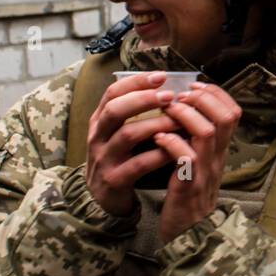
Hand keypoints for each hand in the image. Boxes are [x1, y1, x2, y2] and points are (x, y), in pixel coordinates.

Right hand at [84, 71, 181, 216]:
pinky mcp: (114, 180)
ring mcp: (104, 159)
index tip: (162, 75)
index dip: (136, 82)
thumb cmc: (118, 159)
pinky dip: (158, 154)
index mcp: (99, 121)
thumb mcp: (118, 133)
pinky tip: (175, 149)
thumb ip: (134, 113)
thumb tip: (165, 87)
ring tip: (177, 120)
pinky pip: (138, 164)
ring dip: (155, 125)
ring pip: (127, 135)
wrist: (101, 200)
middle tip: (170, 95)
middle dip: (144, 99)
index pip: (112, 93)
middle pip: (115, 110)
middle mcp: (97, 136)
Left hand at [150, 82, 241, 243]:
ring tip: (166, 111)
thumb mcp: (198, 164)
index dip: (215, 93)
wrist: (188, 236)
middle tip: (179, 95)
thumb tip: (184, 110)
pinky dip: (171, 142)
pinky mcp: (188, 187)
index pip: (232, 112)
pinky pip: (185, 158)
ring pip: (206, 132)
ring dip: (184, 115)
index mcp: (219, 151)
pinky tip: (157, 138)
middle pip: (225, 116)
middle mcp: (217, 158)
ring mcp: (204, 172)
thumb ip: (196, 141)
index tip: (193, 86)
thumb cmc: (187, 196)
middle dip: (202, 98)